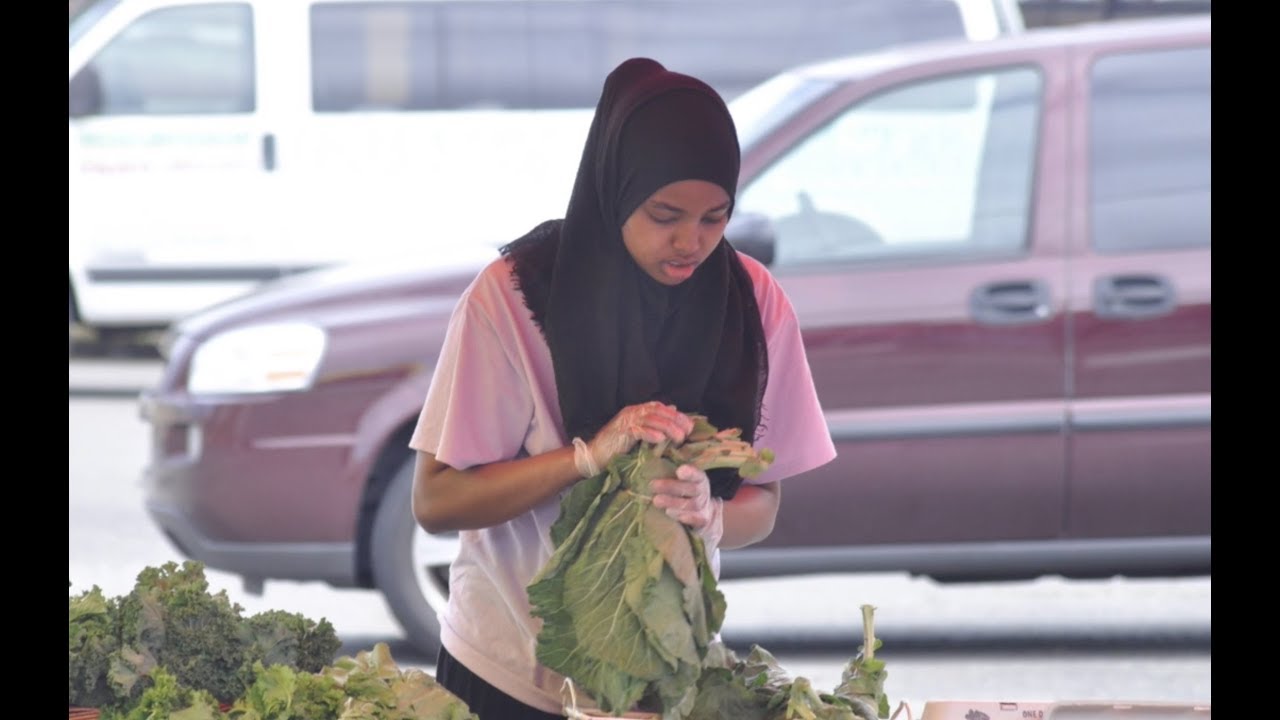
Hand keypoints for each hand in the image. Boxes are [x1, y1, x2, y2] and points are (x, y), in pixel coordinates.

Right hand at [574, 401, 693, 476]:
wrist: (594, 457)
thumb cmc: (617, 449)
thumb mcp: (639, 436)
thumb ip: (653, 425)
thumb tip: (673, 411)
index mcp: (636, 411)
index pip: (660, 408)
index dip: (676, 415)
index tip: (690, 425)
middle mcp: (632, 413)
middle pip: (658, 412)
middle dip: (675, 420)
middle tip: (688, 431)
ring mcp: (625, 421)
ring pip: (651, 419)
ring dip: (668, 428)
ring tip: (679, 437)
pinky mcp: (620, 433)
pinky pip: (638, 430)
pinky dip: (650, 434)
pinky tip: (660, 440)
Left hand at [649, 464, 723, 547]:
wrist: (705, 516)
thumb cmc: (686, 494)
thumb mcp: (684, 482)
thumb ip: (671, 475)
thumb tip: (649, 469)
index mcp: (699, 480)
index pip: (697, 475)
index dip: (690, 473)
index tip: (679, 471)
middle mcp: (702, 493)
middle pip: (691, 489)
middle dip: (671, 487)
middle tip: (653, 485)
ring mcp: (702, 509)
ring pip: (691, 505)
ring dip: (672, 502)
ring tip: (656, 500)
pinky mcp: (701, 522)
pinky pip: (694, 520)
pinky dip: (683, 517)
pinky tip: (669, 513)